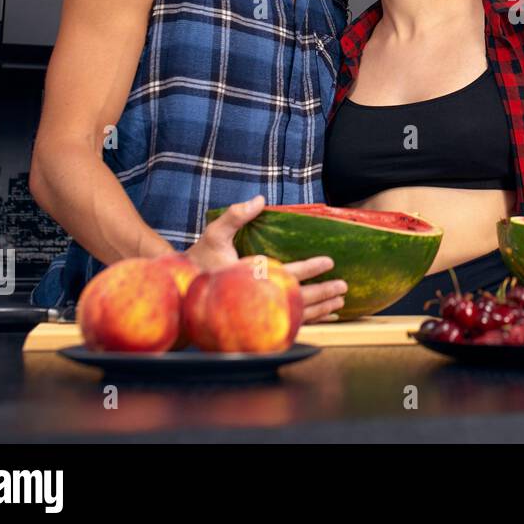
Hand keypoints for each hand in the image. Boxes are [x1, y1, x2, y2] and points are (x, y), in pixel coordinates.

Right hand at [185, 195, 348, 322]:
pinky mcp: (257, 323)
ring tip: (340, 302)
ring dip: (320, 309)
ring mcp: (256, 313)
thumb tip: (260, 199)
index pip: (285, 274)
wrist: (180, 295)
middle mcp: (255, 299)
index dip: (309, 268)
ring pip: (295, 315)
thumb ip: (234, 216)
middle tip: (343, 286)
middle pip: (296, 299)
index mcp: (248, 277)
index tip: (329, 261)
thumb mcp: (214, 234)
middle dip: (322, 293)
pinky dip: (310, 321)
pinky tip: (325, 316)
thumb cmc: (200, 261)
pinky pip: (289, 324)